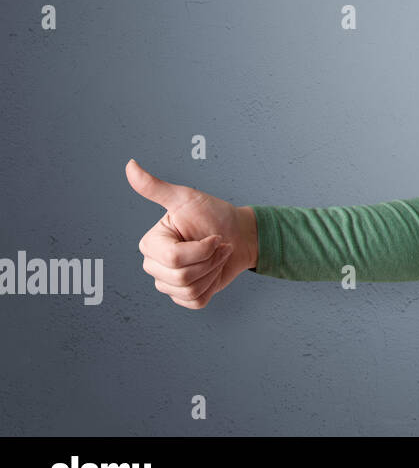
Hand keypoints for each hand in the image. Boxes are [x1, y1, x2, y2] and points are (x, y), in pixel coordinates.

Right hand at [126, 159, 258, 308]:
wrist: (240, 235)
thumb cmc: (214, 214)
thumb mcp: (187, 198)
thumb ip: (156, 187)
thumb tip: (130, 165)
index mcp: (151, 244)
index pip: (175, 258)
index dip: (202, 249)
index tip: (214, 236)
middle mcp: (154, 265)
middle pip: (181, 277)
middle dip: (210, 260)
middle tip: (219, 245)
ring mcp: (167, 283)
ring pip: (188, 290)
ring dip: (212, 272)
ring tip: (217, 256)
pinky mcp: (183, 296)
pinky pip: (195, 302)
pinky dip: (211, 287)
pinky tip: (213, 271)